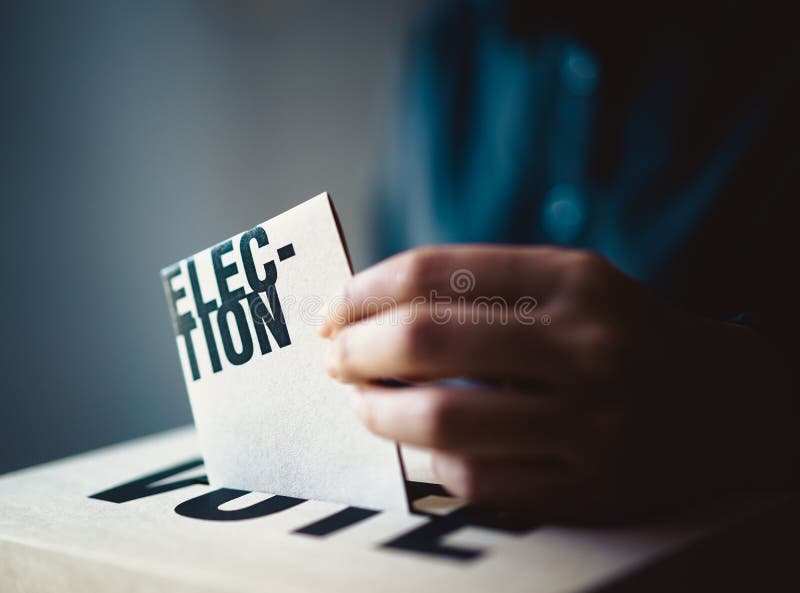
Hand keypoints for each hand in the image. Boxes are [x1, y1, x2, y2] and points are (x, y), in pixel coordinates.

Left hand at [321, 246, 793, 520]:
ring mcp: (592, 422)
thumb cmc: (623, 335)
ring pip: (442, 421)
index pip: (437, 272)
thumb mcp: (572, 286)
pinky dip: (433, 463)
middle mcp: (587, 345)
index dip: (364, 292)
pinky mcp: (592, 487)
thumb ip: (484, 288)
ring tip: (362, 405)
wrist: (724, 403)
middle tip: (331, 359)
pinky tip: (426, 449)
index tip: (331, 310)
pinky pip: (477, 480)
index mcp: (575, 280)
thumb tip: (373, 310)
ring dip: (378, 414)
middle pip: (427, 340)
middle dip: (355, 350)